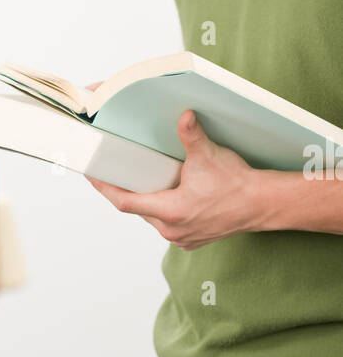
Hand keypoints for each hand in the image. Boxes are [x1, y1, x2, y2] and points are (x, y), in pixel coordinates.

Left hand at [86, 109, 262, 249]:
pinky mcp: (192, 239)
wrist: (263, 205)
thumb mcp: (210, 156)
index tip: (92, 176)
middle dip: (126, 191)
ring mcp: (182, 238)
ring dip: (146, 201)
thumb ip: (192, 136)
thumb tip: (184, 116)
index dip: (105, 188)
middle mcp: (172, 230)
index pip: (125, 201)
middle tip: (115, 172)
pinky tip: (165, 196)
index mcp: (170, 212)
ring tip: (140, 182)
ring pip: (152, 218)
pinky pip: (168, 225)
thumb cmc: (237, 184)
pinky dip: (162, 211)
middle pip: (137, 209)